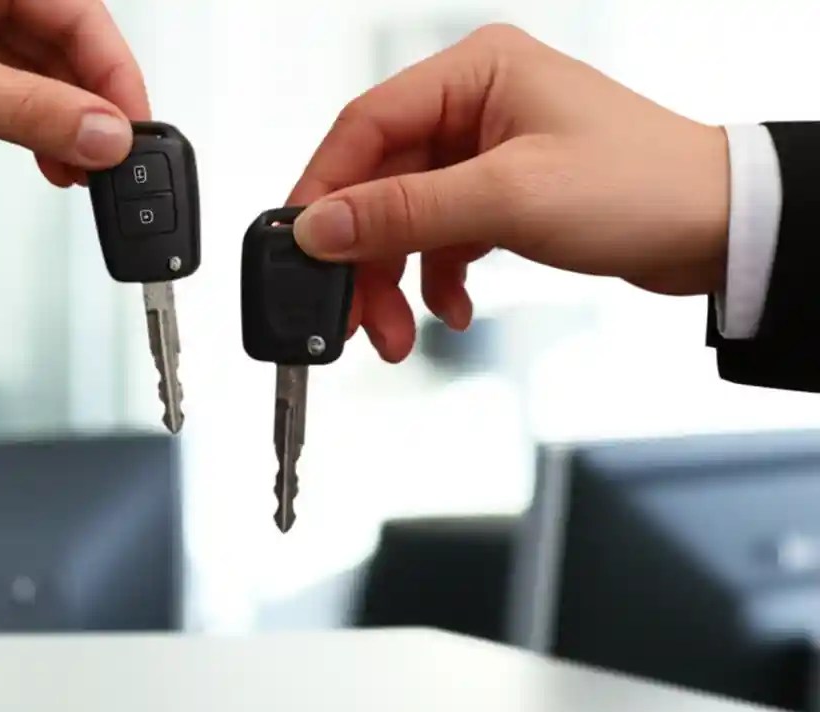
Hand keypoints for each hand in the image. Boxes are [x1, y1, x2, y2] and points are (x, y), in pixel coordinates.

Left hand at [0, 0, 149, 185]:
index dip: (115, 76)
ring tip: (73, 170)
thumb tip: (101, 134)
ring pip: (31, 60)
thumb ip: (24, 109)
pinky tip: (37, 152)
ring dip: (56, 116)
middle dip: (87, 102)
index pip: (79, 8)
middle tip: (106, 162)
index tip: (134, 132)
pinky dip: (19, 116)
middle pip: (62, 34)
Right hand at [287, 24, 728, 362]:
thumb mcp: (506, 199)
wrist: (720, 228)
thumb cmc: (642, 185)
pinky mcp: (499, 192)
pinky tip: (450, 308)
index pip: (365, 125)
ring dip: (396, 278)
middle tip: (352, 313)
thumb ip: (402, 212)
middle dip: (366, 257)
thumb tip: (319, 226)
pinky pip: (440, 236)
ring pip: (405, 217)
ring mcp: (486, 150)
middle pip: (380, 182)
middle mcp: (474, 103)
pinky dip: (437, 277)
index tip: (300, 246)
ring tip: (399, 331)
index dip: (324, 189)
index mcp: (474, 71)